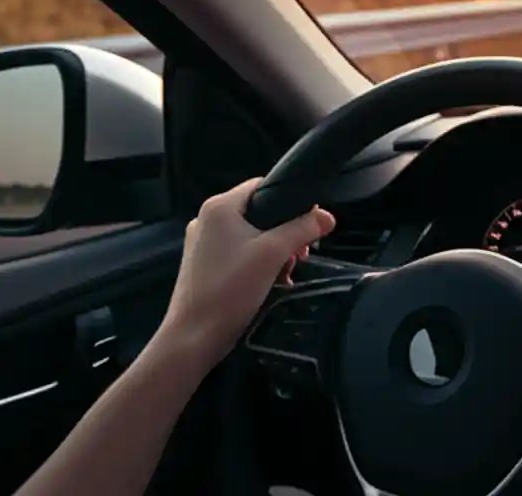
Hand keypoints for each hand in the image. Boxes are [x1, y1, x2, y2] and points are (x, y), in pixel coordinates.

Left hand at [158, 178, 335, 364]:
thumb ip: (302, 229)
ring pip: (251, 235)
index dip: (290, 200)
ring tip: (285, 273)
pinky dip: (257, 263)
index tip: (310, 223)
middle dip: (285, 232)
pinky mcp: (202, 266)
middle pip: (259, 212)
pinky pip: (239, 253)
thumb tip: (328, 217)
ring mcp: (202, 244)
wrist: (194, 337)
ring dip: (274, 251)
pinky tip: (269, 282)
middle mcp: (206, 220)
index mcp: (219, 207)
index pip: (262, 186)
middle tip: (301, 254)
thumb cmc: (230, 289)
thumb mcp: (273, 254)